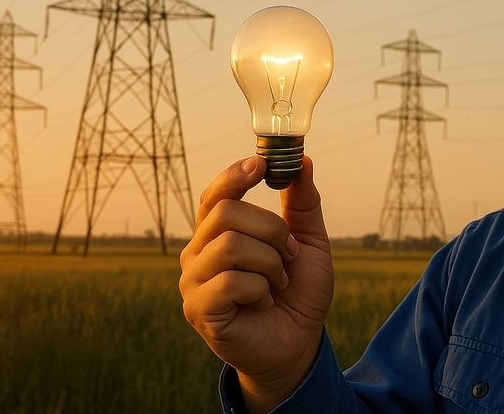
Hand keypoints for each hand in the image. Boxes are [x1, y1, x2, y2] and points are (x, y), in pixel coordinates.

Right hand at [179, 155, 333, 412]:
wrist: (299, 342)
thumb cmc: (297, 291)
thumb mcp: (309, 242)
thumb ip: (303, 204)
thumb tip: (304, 162)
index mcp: (220, 232)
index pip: (216, 194)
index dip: (234, 175)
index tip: (261, 164)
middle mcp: (199, 252)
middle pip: (226, 213)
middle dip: (272, 230)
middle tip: (291, 254)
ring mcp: (194, 281)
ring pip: (231, 245)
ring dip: (271, 262)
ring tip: (279, 283)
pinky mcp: (199, 309)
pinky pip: (230, 282)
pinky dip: (260, 289)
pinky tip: (264, 302)